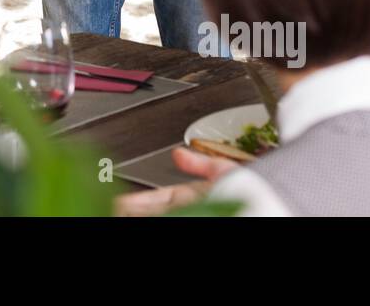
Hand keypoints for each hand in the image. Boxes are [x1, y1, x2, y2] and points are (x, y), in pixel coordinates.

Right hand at [113, 146, 240, 215]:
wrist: (263, 200)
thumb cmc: (252, 189)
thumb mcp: (222, 171)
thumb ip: (200, 163)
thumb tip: (178, 153)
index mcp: (193, 199)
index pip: (157, 200)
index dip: (136, 202)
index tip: (118, 203)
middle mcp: (189, 209)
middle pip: (151, 211)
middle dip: (129, 210)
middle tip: (106, 208)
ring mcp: (191, 212)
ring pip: (154, 216)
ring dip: (133, 213)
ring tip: (110, 212)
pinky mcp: (192, 214)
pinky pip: (162, 215)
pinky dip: (144, 214)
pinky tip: (130, 216)